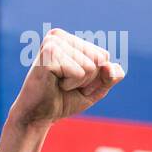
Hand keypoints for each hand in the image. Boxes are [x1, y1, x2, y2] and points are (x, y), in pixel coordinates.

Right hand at [8, 28, 123, 127]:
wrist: (40, 115)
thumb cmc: (65, 99)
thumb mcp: (96, 89)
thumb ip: (111, 77)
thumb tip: (112, 66)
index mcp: (70, 40)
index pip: (103, 56)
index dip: (95, 77)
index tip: (75, 81)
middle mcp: (60, 36)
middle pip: (99, 59)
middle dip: (88, 80)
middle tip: (67, 84)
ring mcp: (53, 43)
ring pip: (90, 66)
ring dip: (79, 83)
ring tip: (60, 84)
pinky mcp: (48, 54)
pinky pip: (79, 72)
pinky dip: (70, 84)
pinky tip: (54, 83)